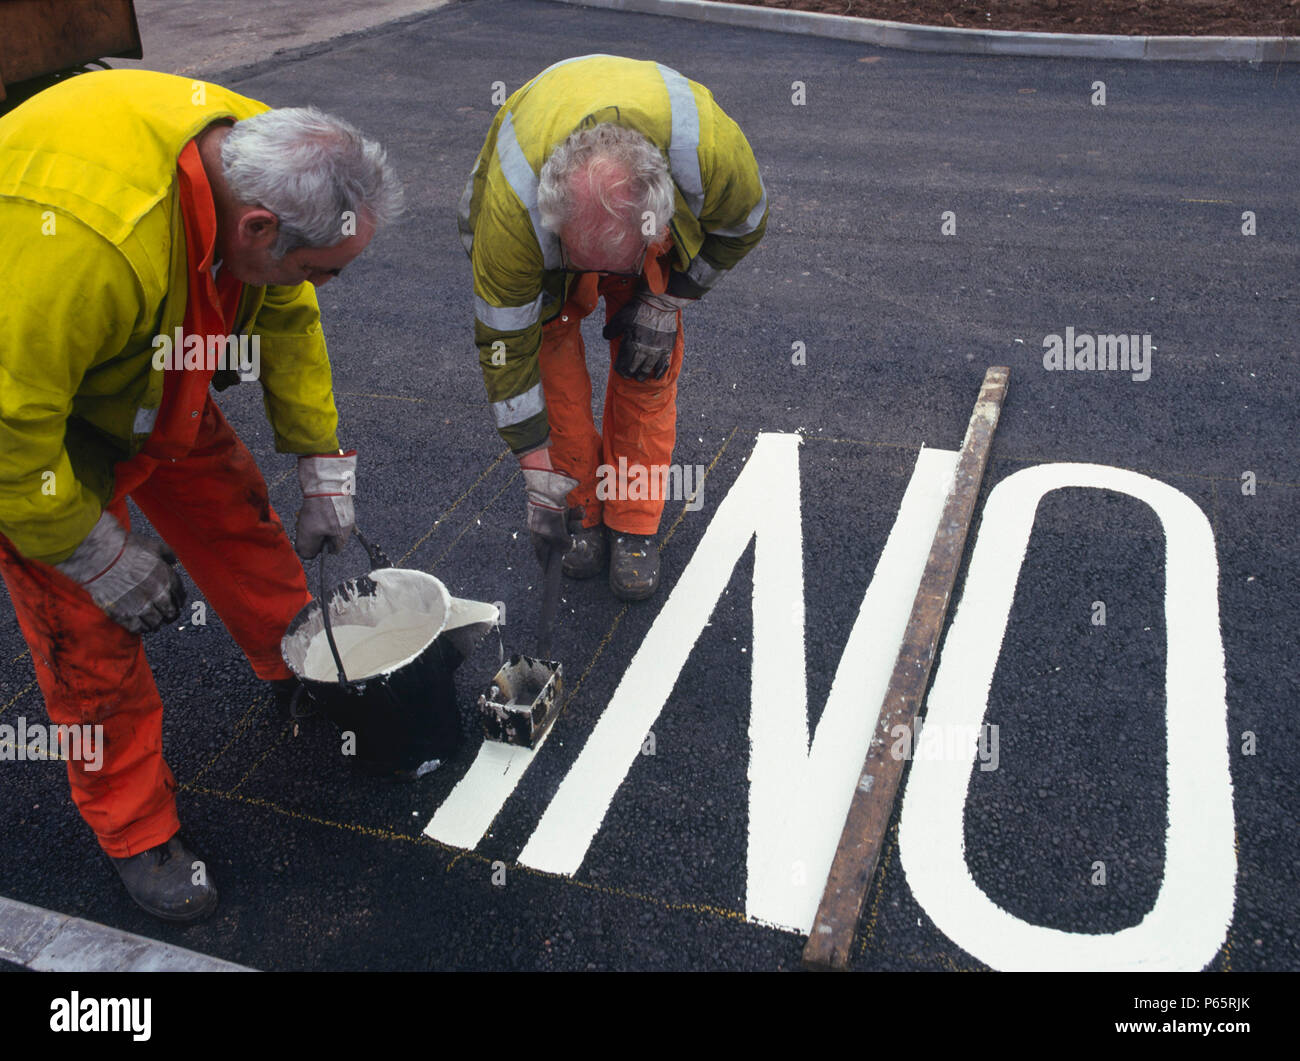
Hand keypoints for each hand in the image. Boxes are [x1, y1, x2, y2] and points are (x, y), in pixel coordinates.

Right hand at [55, 512, 185, 633]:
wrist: (100, 558)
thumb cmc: (126, 548)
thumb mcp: (153, 546)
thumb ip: (167, 554)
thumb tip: (174, 561)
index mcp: (167, 579)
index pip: (179, 595)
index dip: (178, 600)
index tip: (177, 602)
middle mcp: (157, 596)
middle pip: (170, 612)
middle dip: (170, 614)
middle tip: (168, 615)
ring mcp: (141, 607)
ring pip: (155, 622)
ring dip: (157, 623)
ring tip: (155, 623)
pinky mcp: (124, 614)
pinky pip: (137, 627)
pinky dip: (141, 628)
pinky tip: (141, 626)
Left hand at [296, 451, 356, 558]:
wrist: (325, 480)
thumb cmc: (319, 508)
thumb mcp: (309, 534)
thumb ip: (308, 549)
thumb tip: (307, 555)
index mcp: (343, 534)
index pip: (333, 550)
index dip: (320, 549)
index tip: (309, 542)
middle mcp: (347, 523)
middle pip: (328, 535)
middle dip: (314, 533)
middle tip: (304, 527)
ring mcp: (344, 510)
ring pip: (326, 522)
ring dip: (313, 521)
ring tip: (303, 514)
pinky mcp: (339, 499)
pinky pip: (327, 510)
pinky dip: (317, 510)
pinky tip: (309, 505)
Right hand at [520, 448, 578, 563]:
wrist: (548, 486)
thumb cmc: (549, 512)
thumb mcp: (557, 534)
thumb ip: (564, 545)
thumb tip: (570, 548)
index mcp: (538, 536)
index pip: (541, 555)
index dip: (547, 564)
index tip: (549, 574)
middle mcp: (544, 528)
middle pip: (559, 542)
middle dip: (570, 539)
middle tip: (579, 543)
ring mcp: (553, 518)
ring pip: (569, 528)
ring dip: (575, 524)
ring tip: (574, 517)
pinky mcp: (561, 508)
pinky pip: (571, 516)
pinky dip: (576, 514)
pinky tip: (578, 510)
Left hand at [603, 290, 690, 381]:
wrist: (660, 303)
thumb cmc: (638, 309)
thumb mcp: (620, 317)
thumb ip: (611, 329)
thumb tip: (606, 336)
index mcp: (631, 345)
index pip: (623, 364)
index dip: (620, 369)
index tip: (618, 370)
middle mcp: (644, 351)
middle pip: (635, 370)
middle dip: (630, 373)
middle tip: (628, 374)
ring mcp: (656, 352)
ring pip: (648, 370)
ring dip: (642, 375)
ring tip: (640, 377)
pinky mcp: (667, 349)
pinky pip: (663, 366)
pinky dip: (659, 373)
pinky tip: (656, 376)